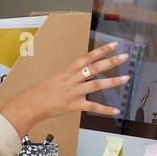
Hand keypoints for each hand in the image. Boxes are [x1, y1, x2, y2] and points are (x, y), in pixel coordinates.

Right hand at [0, 42, 129, 137]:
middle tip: (125, 57)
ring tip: (126, 78)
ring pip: (96, 84)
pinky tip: (116, 110)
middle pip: (95, 67)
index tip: (114, 45)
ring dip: (113, 81)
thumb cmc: (40, 93)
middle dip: (111, 61)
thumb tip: (81, 76)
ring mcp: (74, 92)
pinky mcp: (74, 105)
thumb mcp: (55, 80)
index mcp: (68, 71)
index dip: (101, 50)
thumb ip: (69, 78)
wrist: (30, 104)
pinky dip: (105, 109)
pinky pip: (92, 107)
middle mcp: (72, 79)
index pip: (88, 57)